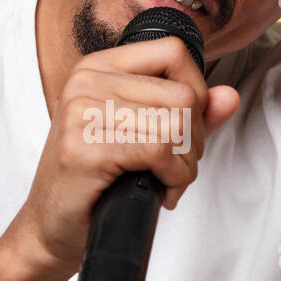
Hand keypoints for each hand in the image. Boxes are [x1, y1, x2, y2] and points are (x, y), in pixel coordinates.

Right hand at [9, 35, 239, 278]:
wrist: (51, 228)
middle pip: (183, 94)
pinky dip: (173, 178)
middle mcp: (87, 80)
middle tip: (174, 168)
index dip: (198, 93)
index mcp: (100, 67)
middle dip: (193, 141)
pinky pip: (159, 151)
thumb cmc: (96, 183)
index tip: (185, 131)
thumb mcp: (143, 137)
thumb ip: (187, 114)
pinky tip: (159, 192)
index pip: (174, 53)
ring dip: (184, 165)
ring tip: (164, 181)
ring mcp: (83, 110)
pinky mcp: (86, 146)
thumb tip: (229, 96)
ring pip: (176, 124)